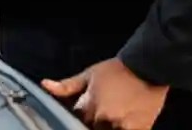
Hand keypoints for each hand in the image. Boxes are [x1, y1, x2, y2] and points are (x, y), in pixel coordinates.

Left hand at [42, 58, 168, 129]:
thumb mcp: (89, 74)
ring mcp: (122, 125)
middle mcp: (104, 118)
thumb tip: (45, 85)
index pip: (76, 120)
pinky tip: (126, 120)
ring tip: (116, 113)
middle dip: (94, 122)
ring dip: (108, 126)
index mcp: (90, 105)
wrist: (146, 67)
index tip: (84, 112)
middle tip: (103, 109)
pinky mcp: (140, 129)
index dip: (80, 117)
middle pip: (92, 128)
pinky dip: (124, 129)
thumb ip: (67, 86)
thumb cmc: (117, 70)